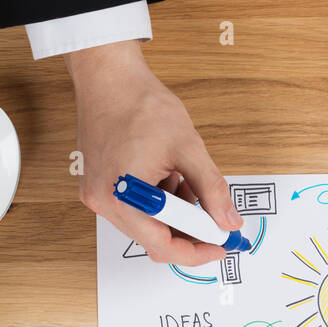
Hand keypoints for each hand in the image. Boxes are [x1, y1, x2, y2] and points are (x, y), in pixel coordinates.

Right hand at [64, 40, 241, 265]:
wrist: (108, 75)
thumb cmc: (141, 104)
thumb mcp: (188, 149)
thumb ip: (212, 190)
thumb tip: (230, 221)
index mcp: (122, 199)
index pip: (163, 246)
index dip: (197, 251)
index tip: (222, 244)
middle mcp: (103, 203)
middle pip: (153, 238)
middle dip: (188, 229)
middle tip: (213, 217)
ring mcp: (97, 195)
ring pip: (146, 223)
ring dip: (174, 213)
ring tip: (186, 180)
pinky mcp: (98, 185)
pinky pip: (135, 208)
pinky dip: (159, 201)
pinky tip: (169, 175)